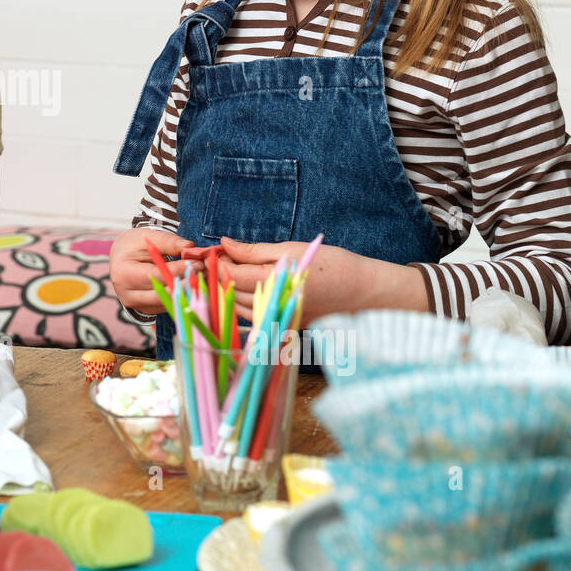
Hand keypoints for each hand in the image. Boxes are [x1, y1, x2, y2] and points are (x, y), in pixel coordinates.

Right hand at [108, 228, 200, 315]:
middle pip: (161, 294)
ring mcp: (135, 305)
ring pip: (166, 302)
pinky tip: (192, 285)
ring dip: (186, 292)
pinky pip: (166, 305)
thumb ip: (169, 242)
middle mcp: (126, 294)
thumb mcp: (149, 237)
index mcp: (123, 273)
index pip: (155, 276)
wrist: (121, 258)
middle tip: (203, 272)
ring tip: (200, 278)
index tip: (196, 263)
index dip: (177, 271)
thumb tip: (189, 247)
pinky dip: (180, 296)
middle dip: (185, 283)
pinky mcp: (145, 310)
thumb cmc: (133, 246)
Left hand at [179, 236, 410, 322]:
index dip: (216, 263)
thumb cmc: (334, 264)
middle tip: (211, 258)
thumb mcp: (292, 249)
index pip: (233, 275)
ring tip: (226, 270)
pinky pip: (255, 315)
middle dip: (218, 275)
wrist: (366, 292)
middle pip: (232, 292)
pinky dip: (244, 302)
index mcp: (277, 282)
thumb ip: (254, 250)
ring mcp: (280, 318)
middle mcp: (275, 304)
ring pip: (240, 307)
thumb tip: (224, 244)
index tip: (205, 251)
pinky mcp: (285, 325)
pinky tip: (244, 288)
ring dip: (229, 290)